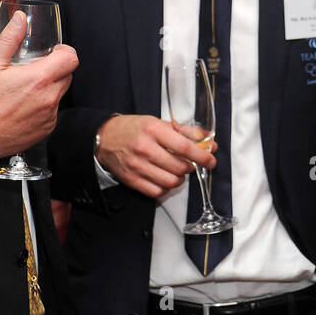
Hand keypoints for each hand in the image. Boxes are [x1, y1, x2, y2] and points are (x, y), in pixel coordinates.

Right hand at [0, 10, 78, 159]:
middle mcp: (49, 98)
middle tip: (35, 69)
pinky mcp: (47, 128)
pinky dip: (44, 105)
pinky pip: (53, 110)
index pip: (71, 59)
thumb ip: (10, 38)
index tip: (54, 52)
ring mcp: (49, 115)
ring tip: (27, 88)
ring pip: (60, 93)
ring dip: (50, 87)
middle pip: (67, 75)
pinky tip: (25, 104)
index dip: (65, 52)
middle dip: (56, 69)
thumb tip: (20, 19)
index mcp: (39, 79)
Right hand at [96, 114, 215, 198]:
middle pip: (179, 167)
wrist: (105, 138)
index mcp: (153, 129)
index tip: (210, 160)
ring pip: (170, 181)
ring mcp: (137, 165)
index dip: (201, 156)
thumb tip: (209, 142)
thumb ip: (185, 132)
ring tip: (177, 171)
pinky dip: (166, 188)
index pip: (184, 147)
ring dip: (180, 178)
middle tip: (190, 163)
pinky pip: (157, 191)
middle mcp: (145, 148)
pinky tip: (165, 178)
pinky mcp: (131, 180)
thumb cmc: (134, 128)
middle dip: (190, 167)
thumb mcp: (158, 123)